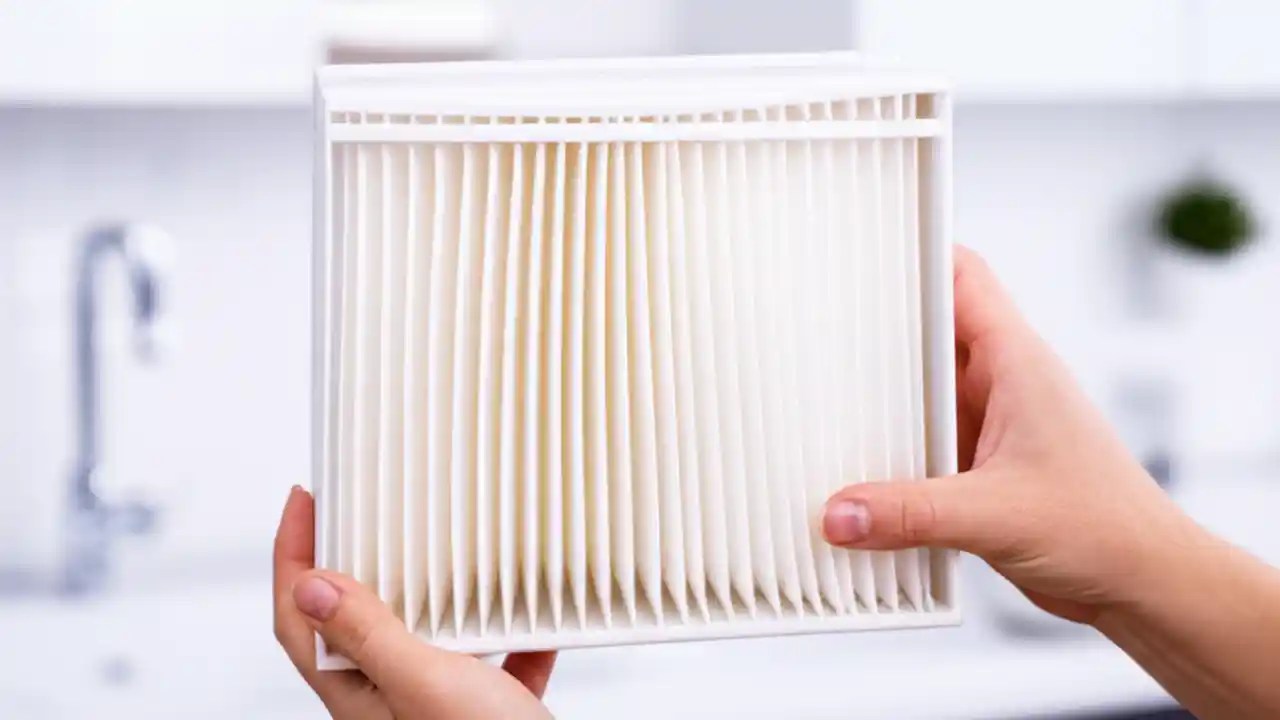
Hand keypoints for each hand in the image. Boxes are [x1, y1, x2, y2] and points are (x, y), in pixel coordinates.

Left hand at [273, 487, 554, 718]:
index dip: (292, 554)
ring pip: (423, 636)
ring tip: (438, 551)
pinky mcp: (487, 714)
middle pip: (355, 621)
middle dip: (353, 564)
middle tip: (358, 513)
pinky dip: (512, 636)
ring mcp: (438, 706)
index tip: (304, 500)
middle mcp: (389, 700)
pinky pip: (495, 662)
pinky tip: (533, 621)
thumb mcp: (421, 682)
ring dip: (429, 594)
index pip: (302, 617)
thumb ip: (369, 633)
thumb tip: (309, 585)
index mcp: (358, 692)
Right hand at [820, 247, 1194, 623]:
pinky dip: (891, 450)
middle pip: (926, 334)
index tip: (862, 253)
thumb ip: (910, 513)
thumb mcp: (996, 516)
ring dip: (882, 401)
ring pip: (920, 391)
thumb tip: (838, 512)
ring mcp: (989, 425)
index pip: (961, 277)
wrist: (1144, 584)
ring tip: (826, 402)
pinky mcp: (979, 468)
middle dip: (876, 333)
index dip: (914, 255)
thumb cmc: (1108, 529)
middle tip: (818, 334)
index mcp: (1017, 362)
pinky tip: (859, 468)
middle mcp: (1001, 384)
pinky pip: (922, 441)